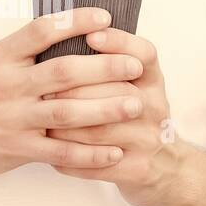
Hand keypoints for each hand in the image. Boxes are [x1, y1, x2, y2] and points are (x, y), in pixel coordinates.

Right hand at [0, 8, 145, 183]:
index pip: (41, 31)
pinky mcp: (17, 150)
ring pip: (66, 112)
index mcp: (2, 57)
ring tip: (135, 104)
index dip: (75, 21)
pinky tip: (114, 150)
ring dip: (104, 108)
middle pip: (64, 71)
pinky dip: (90, 153)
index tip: (105, 17)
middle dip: (104, 68)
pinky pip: (60, 152)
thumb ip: (27, 52)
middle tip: (135, 65)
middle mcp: (9, 85)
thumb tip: (70, 31)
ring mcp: (13, 119)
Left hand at [43, 26, 182, 205]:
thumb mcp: (136, 86)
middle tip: (45, 88)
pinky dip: (70, 157)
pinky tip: (49, 151)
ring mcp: (148, 140)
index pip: (144, 53)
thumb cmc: (136, 118)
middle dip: (75, 89)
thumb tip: (69, 35)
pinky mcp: (137, 169)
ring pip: (100, 130)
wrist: (165, 168)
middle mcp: (155, 107)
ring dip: (66, 127)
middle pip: (116, 91)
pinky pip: (97, 164)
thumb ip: (109, 64)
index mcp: (153, 81)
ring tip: (40, 121)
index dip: (119, 42)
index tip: (91, 36)